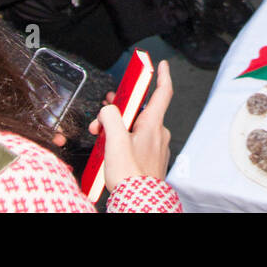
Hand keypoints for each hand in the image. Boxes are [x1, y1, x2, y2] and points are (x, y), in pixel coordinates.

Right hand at [91, 59, 173, 185]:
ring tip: (103, 137)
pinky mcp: (150, 159)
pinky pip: (136, 142)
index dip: (162, 75)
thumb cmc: (131, 176)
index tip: (161, 64)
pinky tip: (110, 151)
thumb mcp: (114, 140)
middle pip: (141, 111)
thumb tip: (108, 111)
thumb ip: (110, 117)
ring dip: (119, 128)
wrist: (138, 202)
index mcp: (153, 124)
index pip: (163, 92)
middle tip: (107, 110)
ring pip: (136, 128)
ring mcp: (156, 147)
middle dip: (122, 109)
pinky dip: (123, 141)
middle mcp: (158, 133)